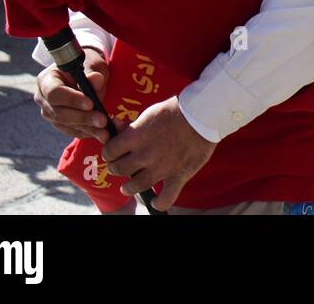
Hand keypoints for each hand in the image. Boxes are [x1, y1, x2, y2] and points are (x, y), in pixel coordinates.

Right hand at [34, 47, 110, 144]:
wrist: (86, 72)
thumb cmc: (88, 65)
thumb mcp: (93, 64)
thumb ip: (93, 72)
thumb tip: (96, 79)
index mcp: (46, 80)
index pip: (55, 93)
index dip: (72, 100)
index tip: (91, 103)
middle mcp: (43, 98)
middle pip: (60, 113)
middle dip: (83, 118)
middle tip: (102, 121)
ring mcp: (50, 112)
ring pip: (67, 125)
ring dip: (88, 129)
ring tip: (106, 132)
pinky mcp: (59, 123)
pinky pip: (72, 131)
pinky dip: (87, 133)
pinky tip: (101, 133)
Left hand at [101, 96, 215, 211]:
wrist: (203, 113)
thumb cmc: (176, 110)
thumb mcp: (149, 113)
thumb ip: (131, 126)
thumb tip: (116, 128)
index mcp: (135, 137)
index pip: (109, 151)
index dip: (110, 152)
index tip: (114, 152)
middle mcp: (145, 155)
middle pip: (118, 169)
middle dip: (118, 167)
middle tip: (124, 165)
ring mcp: (161, 168)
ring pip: (134, 186)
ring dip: (129, 187)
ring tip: (129, 186)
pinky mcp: (178, 175)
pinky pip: (166, 198)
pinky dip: (160, 202)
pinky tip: (156, 201)